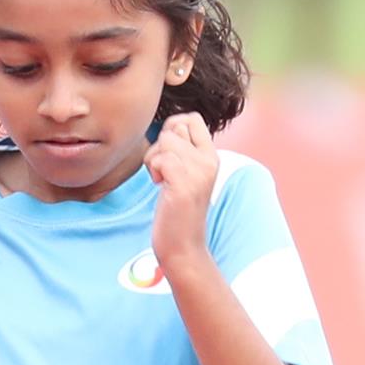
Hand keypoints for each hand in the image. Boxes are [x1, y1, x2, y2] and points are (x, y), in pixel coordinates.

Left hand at [145, 112, 221, 267]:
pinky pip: (160, 158)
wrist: (183, 246)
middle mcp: (209, 160)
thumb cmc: (177, 211)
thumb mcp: (185, 175)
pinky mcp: (184, 184)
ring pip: (165, 141)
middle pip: (175, 126)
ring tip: (161, 180)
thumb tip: (165, 129)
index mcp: (211, 156)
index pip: (191, 118)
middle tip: (162, 169)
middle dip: (160, 144)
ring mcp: (198, 171)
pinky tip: (160, 187)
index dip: (172, 128)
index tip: (167, 152)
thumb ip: (181, 152)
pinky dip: (153, 170)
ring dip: (153, 160)